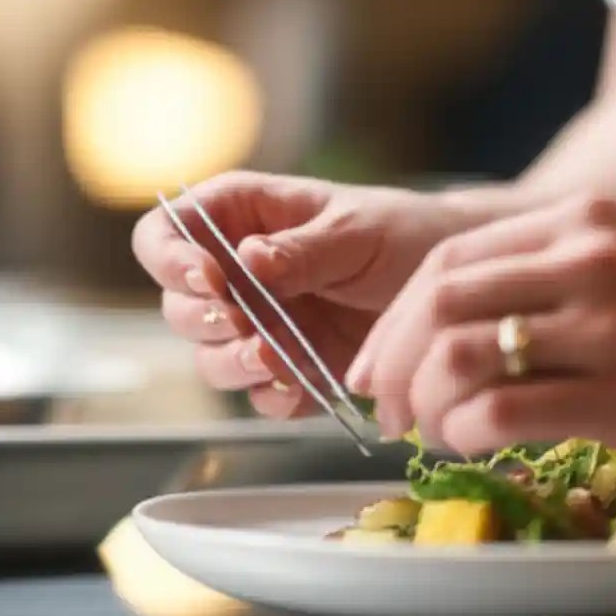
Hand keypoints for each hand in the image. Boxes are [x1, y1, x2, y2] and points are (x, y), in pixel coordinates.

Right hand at [131, 171, 492, 417]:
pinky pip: (261, 396)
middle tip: (242, 323)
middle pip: (178, 307)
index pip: (164, 233)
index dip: (170, 258)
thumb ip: (303, 249)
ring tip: (273, 358)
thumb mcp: (357, 232)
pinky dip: (275, 396)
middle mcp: (236, 276)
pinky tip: (301, 385)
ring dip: (233, 364)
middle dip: (205, 321)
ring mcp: (260, 327)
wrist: (451, 290)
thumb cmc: (402, 234)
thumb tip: (250, 258)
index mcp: (240, 218)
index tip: (206, 277)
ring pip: (211, 359)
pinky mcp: (289, 371)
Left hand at [349, 195, 615, 467]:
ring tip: (431, 434)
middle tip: (390, 409)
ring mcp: (608, 324)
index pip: (446, 262)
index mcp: (585, 220)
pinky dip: (464, 432)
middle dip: (392, 363)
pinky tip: (474, 447)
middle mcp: (587, 257)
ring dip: (423, 403)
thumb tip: (480, 323)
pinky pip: (502, 409)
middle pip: (435, 303)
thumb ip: (566, 271)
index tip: (382, 364)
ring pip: (456, 355)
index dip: (397, 320)